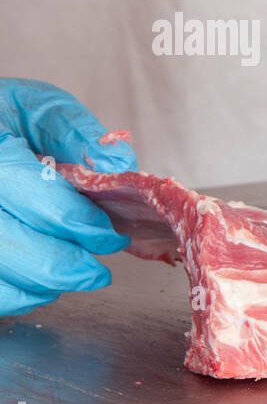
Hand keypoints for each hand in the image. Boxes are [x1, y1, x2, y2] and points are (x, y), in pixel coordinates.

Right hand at [0, 79, 134, 314]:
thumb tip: (117, 168)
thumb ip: (77, 134)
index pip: (41, 201)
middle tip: (98, 270)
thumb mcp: (39, 108)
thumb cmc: (3, 118)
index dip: (83, 224)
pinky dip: (21, 295)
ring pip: (1, 276)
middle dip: (68, 265)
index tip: (110, 235)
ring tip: (73, 273)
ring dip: (45, 283)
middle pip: (15, 247)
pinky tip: (41, 281)